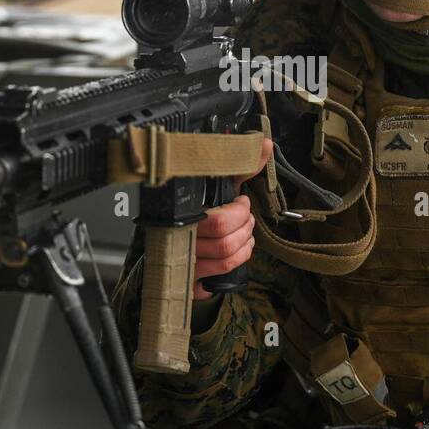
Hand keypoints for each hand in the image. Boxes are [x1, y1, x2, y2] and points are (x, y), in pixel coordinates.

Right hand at [193, 137, 273, 297]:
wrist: (163, 237)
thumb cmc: (196, 208)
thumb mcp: (218, 186)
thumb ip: (242, 167)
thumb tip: (265, 144)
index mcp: (185, 214)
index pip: (220, 223)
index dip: (240, 213)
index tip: (242, 203)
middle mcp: (181, 240)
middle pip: (225, 244)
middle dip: (245, 230)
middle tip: (245, 219)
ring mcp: (183, 263)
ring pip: (225, 263)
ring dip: (244, 248)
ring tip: (245, 235)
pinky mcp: (186, 282)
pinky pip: (211, 285)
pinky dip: (225, 271)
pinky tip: (231, 256)